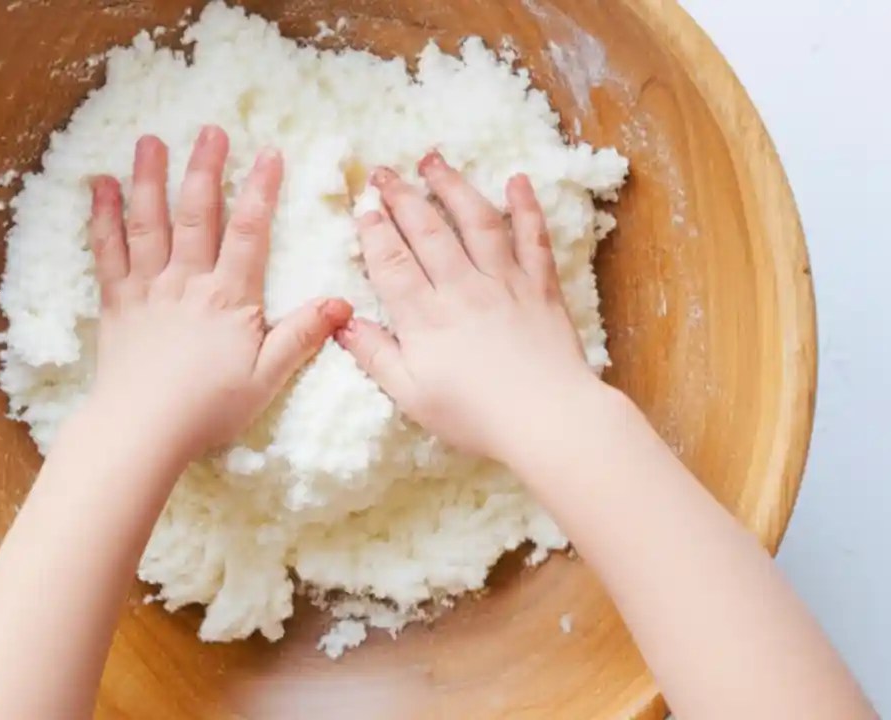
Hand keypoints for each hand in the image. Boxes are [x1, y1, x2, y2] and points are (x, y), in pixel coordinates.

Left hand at [85, 127, 351, 460]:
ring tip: (150, 140)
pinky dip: (103, 216)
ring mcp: (147, 288)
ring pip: (149, 222)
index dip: (260, 191)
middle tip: (211, 130)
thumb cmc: (208, 409)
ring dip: (150, 177)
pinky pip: (107, 251)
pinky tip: (100, 187)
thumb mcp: (267, 378)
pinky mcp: (116, 302)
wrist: (142, 430)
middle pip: (196, 214)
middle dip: (206, 168)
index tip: (270, 154)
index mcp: (228, 298)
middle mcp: (187, 282)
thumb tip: (343, 303)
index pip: (248, 233)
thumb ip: (302, 336)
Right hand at [335, 151, 610, 466]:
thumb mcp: (411, 395)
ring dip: (452, 186)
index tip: (363, 207)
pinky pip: (533, 238)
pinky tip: (516, 181)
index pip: (392, 262)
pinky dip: (525, 207)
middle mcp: (462, 288)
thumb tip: (341, 322)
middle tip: (384, 172)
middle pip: (428, 231)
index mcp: (425, 317)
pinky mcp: (541, 287)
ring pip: (475, 221)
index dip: (374, 232)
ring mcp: (504, 282)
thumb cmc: (476, 416)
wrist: (549, 419)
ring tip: (433, 160)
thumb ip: (375, 355)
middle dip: (402, 197)